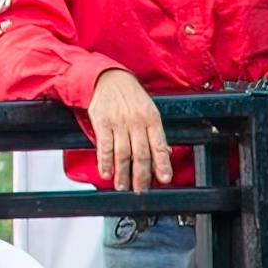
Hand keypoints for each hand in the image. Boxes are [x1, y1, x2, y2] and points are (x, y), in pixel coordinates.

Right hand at [80, 70, 172, 193]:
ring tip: (122, 186)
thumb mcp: (149, 110)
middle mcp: (136, 122)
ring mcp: (119, 122)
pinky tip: (106, 173)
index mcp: (152, 119)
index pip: (159, 146)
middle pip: (141, 154)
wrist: (108, 77)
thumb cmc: (131, 96)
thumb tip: (165, 154)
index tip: (164, 180)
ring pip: (123, 153)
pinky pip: (105, 145)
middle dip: (141, 175)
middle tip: (140, 190)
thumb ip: (155, 133)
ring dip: (122, 173)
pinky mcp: (102, 122)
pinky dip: (105, 161)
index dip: (162, 164)